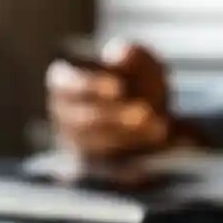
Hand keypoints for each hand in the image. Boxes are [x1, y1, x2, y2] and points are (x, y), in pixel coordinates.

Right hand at [46, 41, 181, 160]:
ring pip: (94, 146)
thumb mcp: (142, 61)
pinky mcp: (91, 167)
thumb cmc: (139, 82)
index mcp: (63, 82)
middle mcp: (62, 115)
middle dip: (115, 118)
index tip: (118, 88)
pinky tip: (151, 150)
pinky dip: (131, 162)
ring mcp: (74, 144)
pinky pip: (106, 170)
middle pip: (81, 120)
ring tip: (159, 127)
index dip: (90, 87)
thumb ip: (133, 54)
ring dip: (128, 137)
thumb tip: (119, 52)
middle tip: (145, 113)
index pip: (65, 85)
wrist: (151, 118)